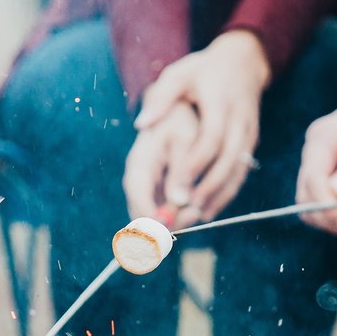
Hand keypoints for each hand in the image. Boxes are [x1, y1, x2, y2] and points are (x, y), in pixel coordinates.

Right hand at [123, 102, 200, 223]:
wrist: (179, 111)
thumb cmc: (182, 119)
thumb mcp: (184, 139)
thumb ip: (181, 169)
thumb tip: (180, 202)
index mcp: (139, 163)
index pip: (137, 195)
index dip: (150, 214)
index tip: (169, 225)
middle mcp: (139, 181)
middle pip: (142, 214)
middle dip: (166, 223)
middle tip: (194, 215)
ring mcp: (148, 190)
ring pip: (154, 219)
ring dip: (176, 222)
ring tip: (199, 212)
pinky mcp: (160, 195)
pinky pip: (166, 215)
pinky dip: (180, 217)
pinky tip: (199, 209)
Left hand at [134, 30, 270, 221]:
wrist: (244, 61)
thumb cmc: (203, 69)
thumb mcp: (179, 74)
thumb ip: (161, 97)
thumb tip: (142, 124)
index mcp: (220, 102)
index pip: (211, 138)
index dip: (196, 164)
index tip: (179, 186)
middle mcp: (239, 119)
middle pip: (228, 160)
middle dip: (209, 187)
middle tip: (188, 210)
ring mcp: (248, 132)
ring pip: (238, 170)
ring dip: (220, 196)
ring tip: (197, 217)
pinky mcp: (251, 142)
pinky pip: (242, 172)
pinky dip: (227, 193)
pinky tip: (209, 210)